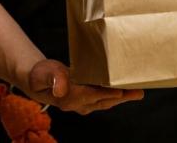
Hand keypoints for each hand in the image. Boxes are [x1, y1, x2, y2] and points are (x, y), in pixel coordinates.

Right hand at [21, 59, 143, 114]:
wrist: (37, 81)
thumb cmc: (42, 74)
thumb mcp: (45, 72)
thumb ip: (54, 78)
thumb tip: (61, 90)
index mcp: (69, 98)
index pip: (93, 96)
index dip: (108, 93)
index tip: (122, 90)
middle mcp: (78, 104)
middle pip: (104, 100)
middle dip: (122, 97)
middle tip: (139, 91)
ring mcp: (83, 104)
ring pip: (106, 101)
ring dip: (122, 97)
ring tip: (137, 92)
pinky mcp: (86, 100)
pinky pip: (104, 99)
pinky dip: (116, 95)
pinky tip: (125, 90)